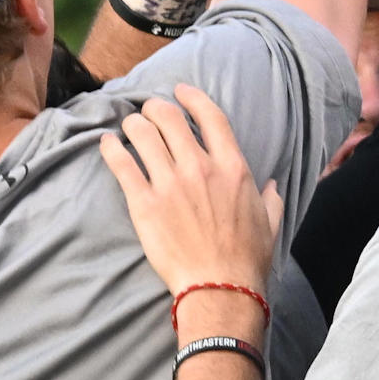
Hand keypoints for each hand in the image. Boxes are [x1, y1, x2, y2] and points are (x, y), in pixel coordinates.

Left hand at [94, 85, 283, 296]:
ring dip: (133, 125)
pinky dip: (111, 149)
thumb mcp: (270, 223)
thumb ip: (271, 198)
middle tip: (149, 112)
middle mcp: (199, 168)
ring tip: (129, 127)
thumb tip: (272, 186)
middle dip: (155, 108)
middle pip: (169, 118)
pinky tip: (106, 144)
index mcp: (232, 168)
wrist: (220, 288)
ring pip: (143, 134)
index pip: (210, 116)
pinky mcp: (144, 204)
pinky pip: (122, 165)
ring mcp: (170, 184)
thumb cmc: (247, 259)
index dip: (192, 97)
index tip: (180, 91)